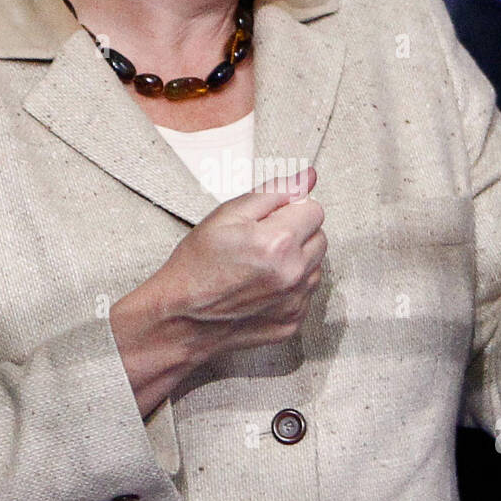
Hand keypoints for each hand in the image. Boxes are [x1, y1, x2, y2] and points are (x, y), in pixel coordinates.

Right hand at [149, 166, 326, 363]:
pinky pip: (305, 294)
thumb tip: (306, 178)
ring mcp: (295, 302)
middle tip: (260, 242)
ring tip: (259, 266)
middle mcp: (293, 274)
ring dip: (296, 261)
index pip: (314, 209)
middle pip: (320, 237)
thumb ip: (274, 192)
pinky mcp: (293, 322)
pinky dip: (290, 288)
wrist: (180, 319)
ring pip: (315, 266)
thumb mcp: (227, 215)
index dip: (290, 209)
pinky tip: (261, 287)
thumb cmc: (196, 268)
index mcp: (278, 243)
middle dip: (297, 234)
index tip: (270, 219)